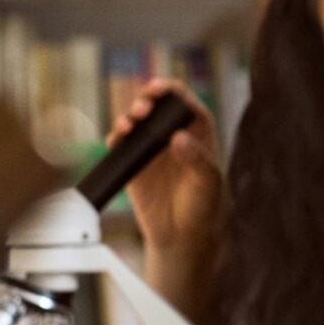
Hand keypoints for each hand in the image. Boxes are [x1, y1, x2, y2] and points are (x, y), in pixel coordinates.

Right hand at [112, 78, 222, 257]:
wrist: (181, 236)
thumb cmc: (202, 206)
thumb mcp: (207, 183)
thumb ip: (197, 159)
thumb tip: (177, 138)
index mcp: (195, 131)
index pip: (182, 101)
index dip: (171, 89)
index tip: (160, 89)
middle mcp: (170, 133)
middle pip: (155, 104)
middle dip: (146, 99)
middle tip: (143, 109)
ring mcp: (150, 147)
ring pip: (135, 120)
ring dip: (129, 116)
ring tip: (130, 125)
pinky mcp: (132, 163)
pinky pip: (120, 143)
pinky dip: (116, 136)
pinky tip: (117, 138)